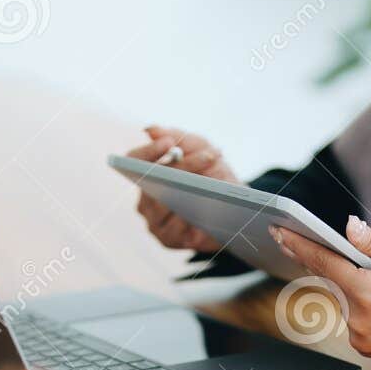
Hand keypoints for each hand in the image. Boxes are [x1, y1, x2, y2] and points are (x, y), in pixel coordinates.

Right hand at [127, 126, 238, 252]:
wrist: (235, 210)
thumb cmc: (212, 176)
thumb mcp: (201, 149)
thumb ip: (179, 137)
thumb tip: (151, 129)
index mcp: (148, 175)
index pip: (135, 161)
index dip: (149, 151)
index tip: (169, 142)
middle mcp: (146, 199)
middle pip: (154, 183)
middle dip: (183, 168)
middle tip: (208, 156)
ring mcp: (154, 221)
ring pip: (163, 206)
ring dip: (188, 193)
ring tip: (212, 182)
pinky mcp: (167, 240)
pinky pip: (173, 230)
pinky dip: (188, 220)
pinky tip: (203, 211)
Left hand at [270, 216, 370, 361]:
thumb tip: (347, 227)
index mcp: (369, 295)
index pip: (324, 263)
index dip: (299, 244)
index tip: (278, 230)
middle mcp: (358, 321)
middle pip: (333, 280)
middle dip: (334, 261)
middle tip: (332, 248)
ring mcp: (360, 338)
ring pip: (342, 298)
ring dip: (351, 282)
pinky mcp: (364, 346)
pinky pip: (352, 314)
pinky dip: (359, 300)